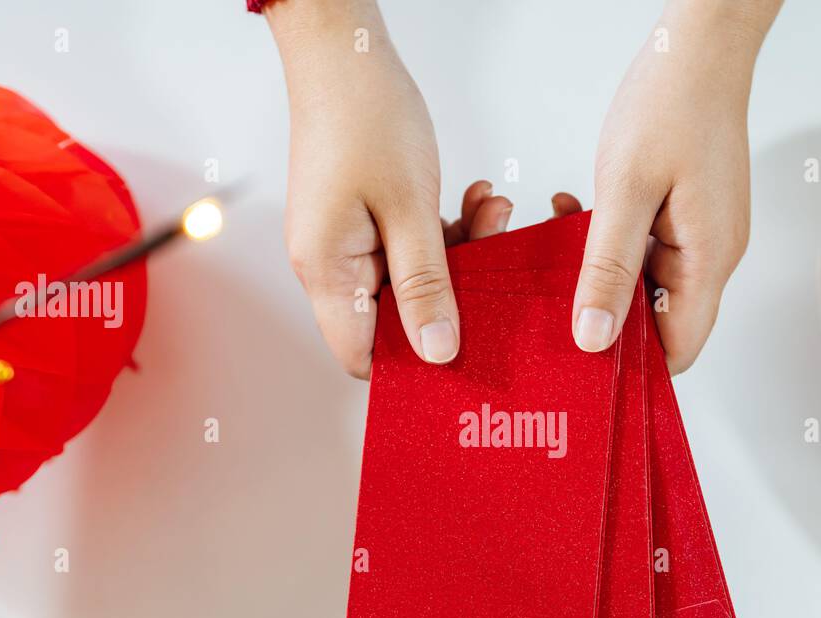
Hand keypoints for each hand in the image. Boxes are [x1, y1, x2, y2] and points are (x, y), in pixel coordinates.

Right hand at [267, 0, 510, 377]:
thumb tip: (438, 352)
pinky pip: (411, 248)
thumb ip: (427, 285)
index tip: (465, 344)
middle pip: (394, 319)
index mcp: (327, 272)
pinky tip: (474, 201)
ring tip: (491, 213)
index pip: (363, 355)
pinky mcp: (364, 221)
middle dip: (451, 294)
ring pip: (412, 281)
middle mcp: (329, 265)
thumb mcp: (408, 207)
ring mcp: (346, 242)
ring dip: (458, 255)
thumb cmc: (365, 117)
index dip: (412, 363)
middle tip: (493, 253)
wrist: (344, 52)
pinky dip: (446, 232)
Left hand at [572, 0, 779, 372]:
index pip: (677, 350)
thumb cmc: (671, 104)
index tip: (578, 360)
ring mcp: (702, 236)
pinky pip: (644, 251)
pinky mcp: (686, 216)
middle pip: (659, 323)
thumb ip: (607, 268)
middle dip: (605, 316)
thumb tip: (594, 337)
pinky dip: (608, 244)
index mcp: (709, 260)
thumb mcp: (625, 190)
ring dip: (600, 273)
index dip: (631, 366)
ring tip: (559, 244)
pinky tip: (576, 217)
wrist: (699, 46)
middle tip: (553, 299)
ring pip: (645, 286)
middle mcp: (713, 256)